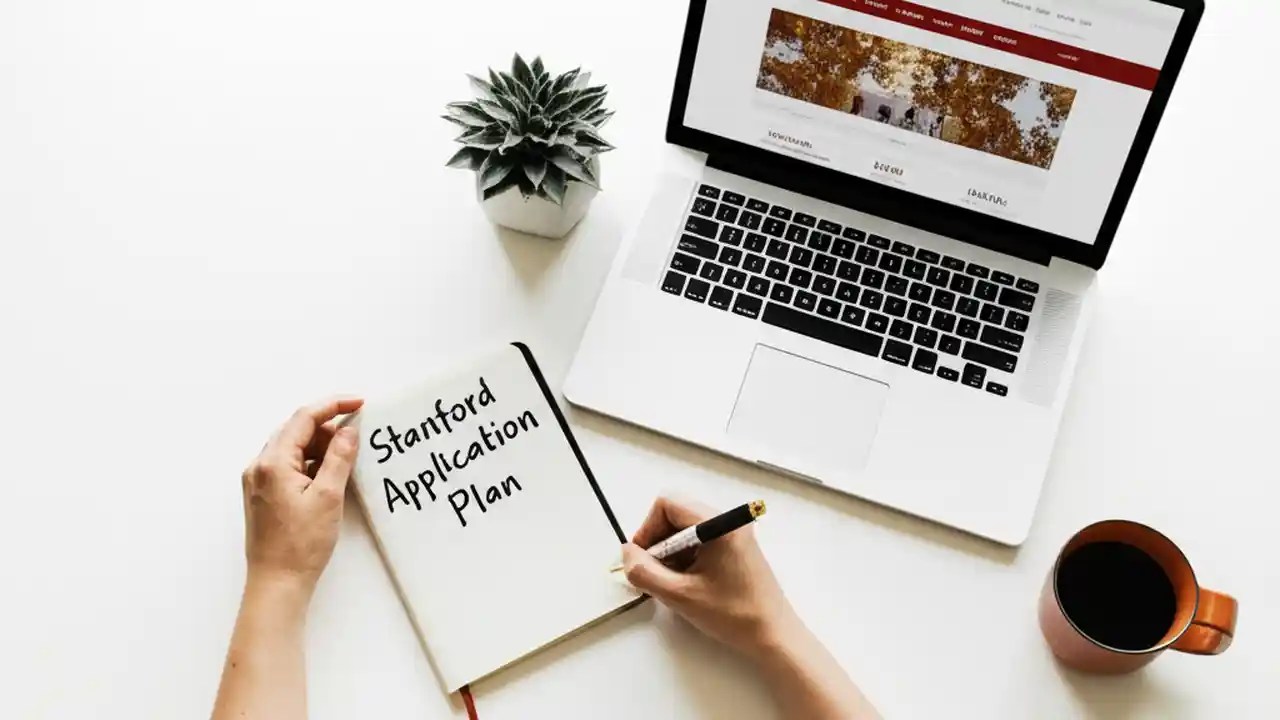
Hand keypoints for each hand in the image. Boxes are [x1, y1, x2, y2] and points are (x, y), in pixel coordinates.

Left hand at [240, 397, 363, 596]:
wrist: (277, 583)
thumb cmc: (301, 545)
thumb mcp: (329, 497)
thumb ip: (339, 458)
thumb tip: (349, 430)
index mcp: (272, 463)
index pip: (303, 418)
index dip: (333, 405)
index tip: (359, 402)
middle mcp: (259, 467)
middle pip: (295, 430)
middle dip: (327, 426)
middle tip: (357, 435)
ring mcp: (257, 481)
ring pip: (291, 448)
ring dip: (319, 445)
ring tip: (346, 458)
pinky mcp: (262, 495)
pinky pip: (287, 465)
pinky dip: (309, 462)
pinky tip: (328, 474)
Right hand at [621, 496, 799, 656]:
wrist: (773, 635)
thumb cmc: (733, 615)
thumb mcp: (680, 595)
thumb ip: (645, 572)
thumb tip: (627, 554)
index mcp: (718, 524)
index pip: (667, 504)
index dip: (647, 529)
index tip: (642, 559)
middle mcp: (728, 521)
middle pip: (676, 513)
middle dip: (658, 541)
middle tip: (654, 573)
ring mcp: (734, 532)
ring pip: (686, 528)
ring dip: (671, 551)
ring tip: (672, 582)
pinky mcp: (735, 546)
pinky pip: (700, 540)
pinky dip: (685, 556)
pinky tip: (687, 582)